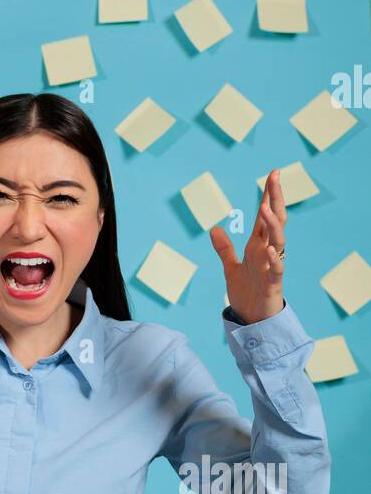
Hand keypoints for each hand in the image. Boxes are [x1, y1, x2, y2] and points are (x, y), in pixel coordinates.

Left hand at [210, 169, 285, 323]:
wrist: (253, 320)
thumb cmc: (248, 293)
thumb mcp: (231, 267)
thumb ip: (225, 249)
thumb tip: (215, 229)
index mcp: (258, 245)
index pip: (264, 215)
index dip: (268, 195)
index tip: (273, 173)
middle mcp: (267, 251)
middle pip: (274, 220)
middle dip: (275, 198)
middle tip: (276, 176)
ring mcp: (271, 266)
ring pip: (278, 241)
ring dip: (272, 225)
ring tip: (265, 208)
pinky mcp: (273, 284)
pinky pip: (276, 269)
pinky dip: (273, 259)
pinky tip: (268, 249)